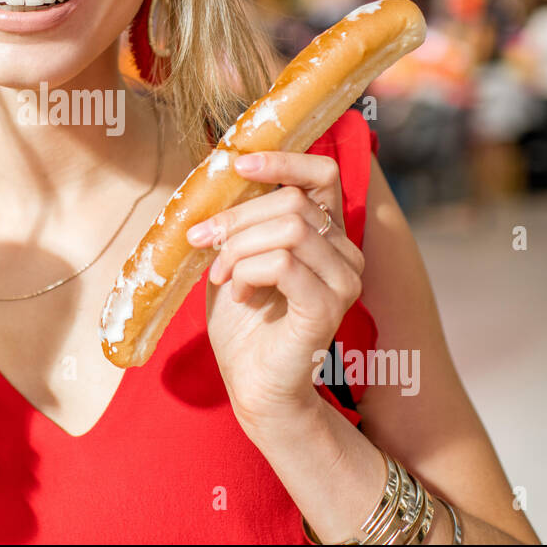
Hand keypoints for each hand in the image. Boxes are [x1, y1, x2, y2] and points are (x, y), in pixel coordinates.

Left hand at [186, 152, 364, 438]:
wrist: (254, 386)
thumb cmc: (244, 325)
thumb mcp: (235, 259)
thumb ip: (240, 222)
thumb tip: (219, 176)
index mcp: (326, 234)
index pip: (322, 174)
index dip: (282, 160)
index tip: (238, 164)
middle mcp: (344, 253)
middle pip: (292, 201)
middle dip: (236, 217)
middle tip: (202, 242)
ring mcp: (343, 281)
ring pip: (288, 229)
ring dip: (238, 248)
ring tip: (222, 276)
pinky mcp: (327, 307)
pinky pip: (283, 264)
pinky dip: (247, 273)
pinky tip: (238, 295)